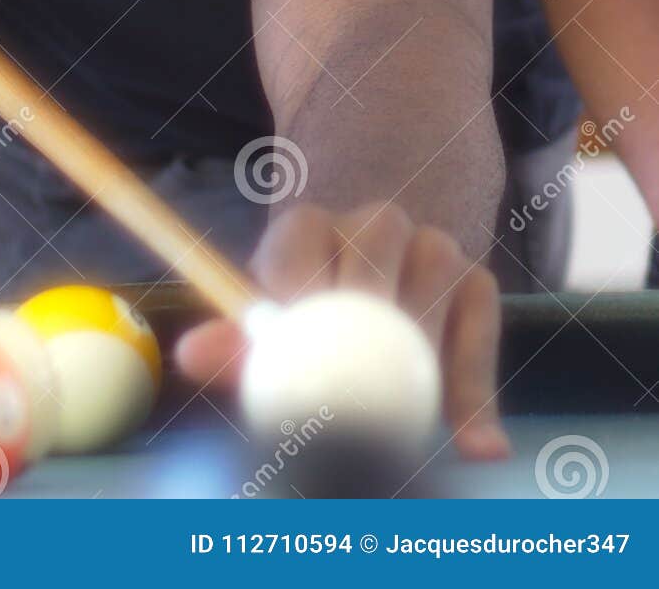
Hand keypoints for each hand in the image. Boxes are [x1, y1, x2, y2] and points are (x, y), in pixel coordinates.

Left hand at [175, 201, 509, 461]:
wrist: (380, 296)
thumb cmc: (310, 319)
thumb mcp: (272, 328)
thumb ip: (235, 344)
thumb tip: (188, 356)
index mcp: (309, 227)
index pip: (298, 235)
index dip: (297, 277)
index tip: (293, 321)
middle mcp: (375, 223)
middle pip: (375, 244)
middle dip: (368, 304)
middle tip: (356, 380)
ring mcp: (431, 248)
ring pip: (434, 276)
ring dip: (426, 346)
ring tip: (412, 416)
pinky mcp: (477, 285)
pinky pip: (479, 330)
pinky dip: (477, 390)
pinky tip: (477, 444)